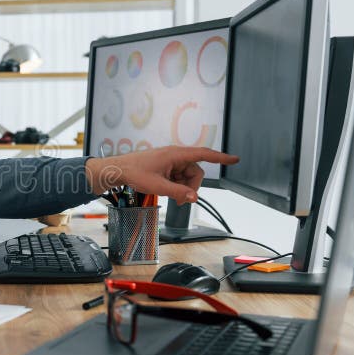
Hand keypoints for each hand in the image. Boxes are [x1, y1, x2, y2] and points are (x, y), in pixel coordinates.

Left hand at [85, 146, 239, 204]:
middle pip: (196, 171)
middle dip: (192, 186)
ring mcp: (171, 161)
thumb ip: (178, 192)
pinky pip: (179, 177)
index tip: (235, 159)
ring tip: (171, 196)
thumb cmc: (135, 172)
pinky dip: (177, 186)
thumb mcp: (157, 185)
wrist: (119, 170)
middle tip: (181, 200)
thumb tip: (195, 197)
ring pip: (188, 176)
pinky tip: (167, 190)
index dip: (220, 157)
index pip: (203, 154)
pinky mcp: (167, 167)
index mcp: (175, 154)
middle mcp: (175, 155)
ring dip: (183, 188)